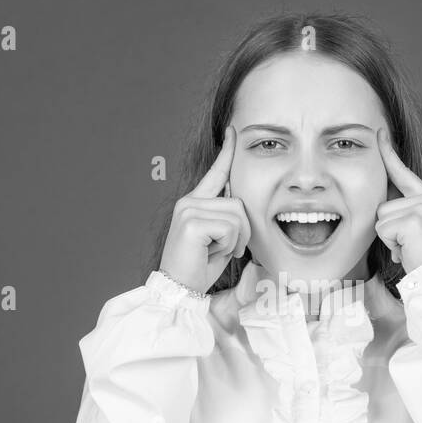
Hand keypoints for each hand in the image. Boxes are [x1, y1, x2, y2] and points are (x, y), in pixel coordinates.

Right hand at [158, 125, 251, 292]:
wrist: (178, 290)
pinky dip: (228, 245)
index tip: (233, 132)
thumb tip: (243, 206)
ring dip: (235, 240)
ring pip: (237, 216)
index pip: (215, 173)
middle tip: (226, 249)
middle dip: (242, 231)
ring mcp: (188, 210)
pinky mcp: (191, 222)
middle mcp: (189, 202)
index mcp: (194, 203)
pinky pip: (230, 228)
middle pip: (238, 202)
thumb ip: (228, 219)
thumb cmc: (198, 268)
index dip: (227, 153)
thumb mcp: (219, 240)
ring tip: (216, 252)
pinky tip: (210, 253)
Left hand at [374, 127, 421, 272]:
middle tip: (409, 244)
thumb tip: (381, 204)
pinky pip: (383, 229)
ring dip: (390, 238)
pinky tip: (409, 251)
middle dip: (389, 228)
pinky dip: (391, 245)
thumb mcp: (419, 227)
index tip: (379, 133)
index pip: (403, 171)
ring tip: (410, 247)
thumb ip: (404, 210)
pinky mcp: (414, 219)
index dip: (388, 153)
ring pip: (381, 217)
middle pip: (383, 204)